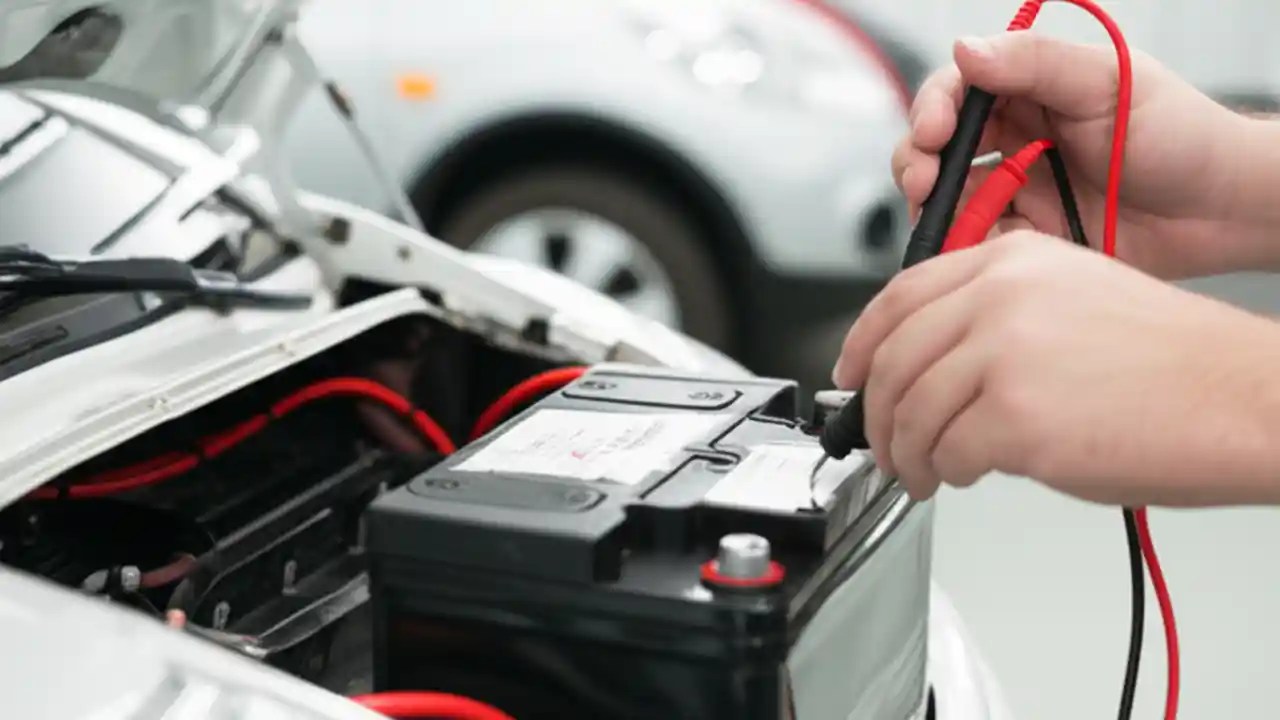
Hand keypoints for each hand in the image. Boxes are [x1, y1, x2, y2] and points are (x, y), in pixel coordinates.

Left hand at [832, 231, 1279, 506]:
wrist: (1240, 397)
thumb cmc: (1172, 361)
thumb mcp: (1072, 299)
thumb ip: (995, 318)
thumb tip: (932, 365)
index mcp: (1011, 260)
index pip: (899, 296)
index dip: (860, 344)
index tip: (849, 374)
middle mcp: (999, 296)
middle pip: (892, 360)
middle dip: (876, 415)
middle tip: (883, 445)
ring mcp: (1003, 354)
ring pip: (910, 412)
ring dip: (906, 454)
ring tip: (921, 473)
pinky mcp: (1014, 416)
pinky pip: (946, 453)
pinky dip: (944, 473)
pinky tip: (961, 477)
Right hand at [894, 31, 1271, 278]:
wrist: (1218, 210)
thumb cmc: (1180, 135)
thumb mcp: (1109, 83)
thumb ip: (1035, 63)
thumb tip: (966, 49)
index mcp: (1029, 92)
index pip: (958, 92)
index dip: (933, 111)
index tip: (933, 135)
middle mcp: (1014, 140)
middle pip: (936, 148)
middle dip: (917, 163)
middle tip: (922, 184)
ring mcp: (1016, 192)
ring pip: (947, 199)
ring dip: (935, 209)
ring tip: (945, 221)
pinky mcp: (1024, 239)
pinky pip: (975, 244)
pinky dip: (966, 247)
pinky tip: (978, 247)